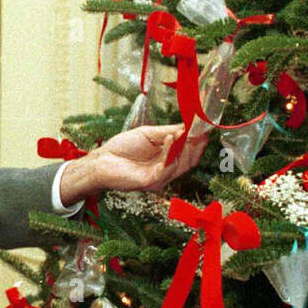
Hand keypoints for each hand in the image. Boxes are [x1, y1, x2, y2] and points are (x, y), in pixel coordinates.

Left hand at [57, 124, 207, 204]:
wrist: (101, 161)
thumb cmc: (123, 148)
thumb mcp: (150, 135)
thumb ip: (169, 132)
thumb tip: (188, 126)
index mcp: (168, 161)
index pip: (190, 153)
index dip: (199, 141)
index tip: (205, 126)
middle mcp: (167, 172)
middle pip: (190, 161)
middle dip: (197, 144)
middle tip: (201, 128)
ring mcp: (160, 179)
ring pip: (181, 164)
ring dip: (184, 145)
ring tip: (183, 130)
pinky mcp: (151, 182)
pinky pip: (166, 168)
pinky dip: (170, 151)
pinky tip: (169, 138)